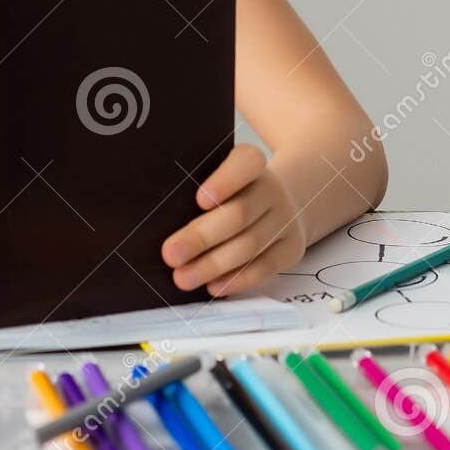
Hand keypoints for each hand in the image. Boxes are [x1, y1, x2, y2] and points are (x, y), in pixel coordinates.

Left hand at [161, 144, 305, 296]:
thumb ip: (194, 188)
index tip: (199, 200)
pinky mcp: (291, 248)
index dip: (225, 181)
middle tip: (171, 254)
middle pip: (239, 213)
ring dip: (213, 265)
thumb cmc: (233, 192)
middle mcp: (272, 189)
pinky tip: (213, 286)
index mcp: (252, 164)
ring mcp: (285, 220)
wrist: (280, 203)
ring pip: (250, 245)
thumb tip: (158, 219)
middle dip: (202, 236)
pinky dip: (237, 279)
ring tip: (182, 277)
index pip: (246, 163)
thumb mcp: (217, 176)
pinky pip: (266, 267)